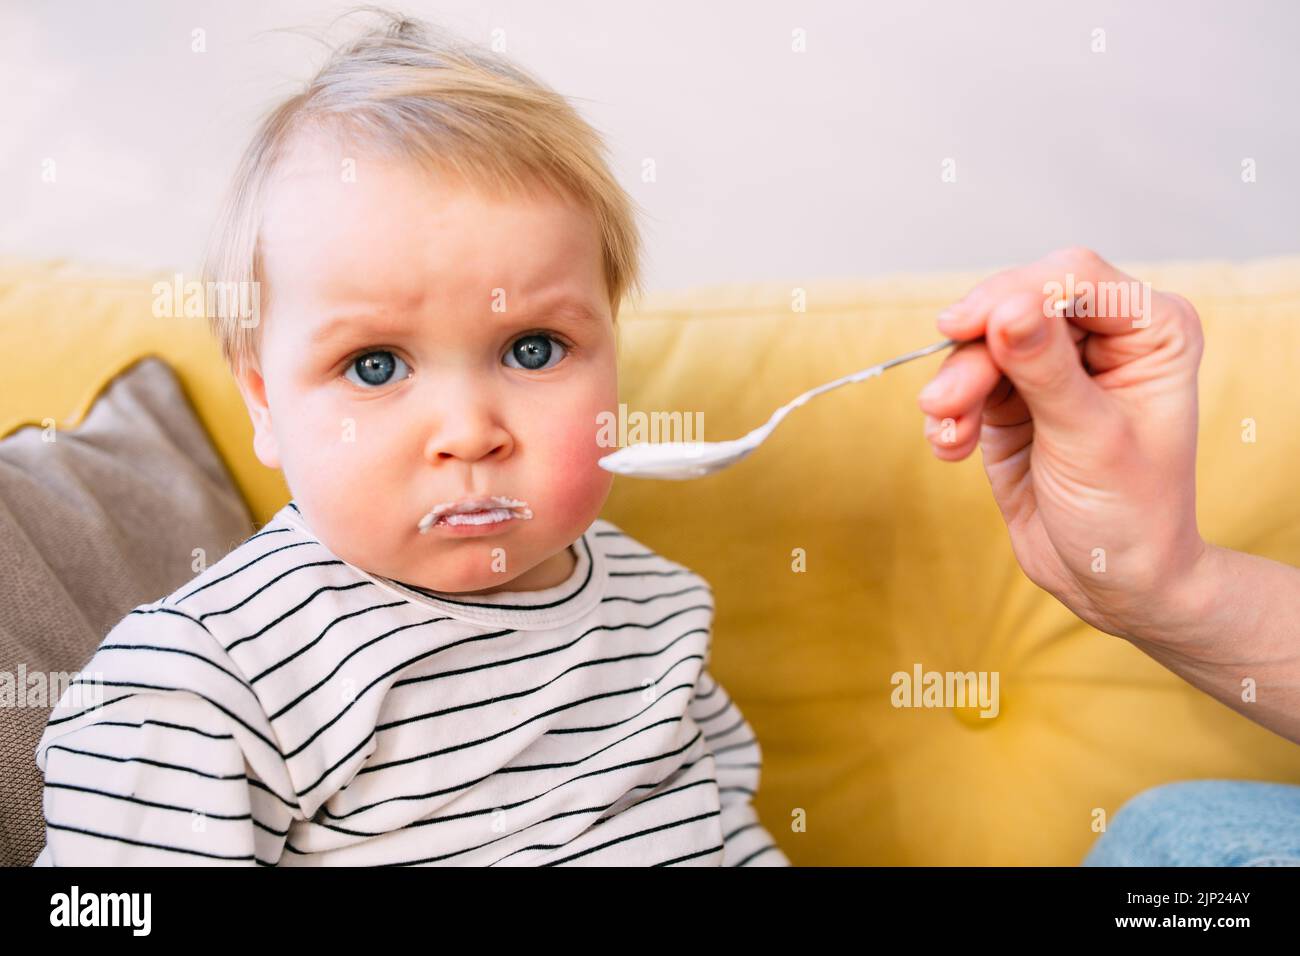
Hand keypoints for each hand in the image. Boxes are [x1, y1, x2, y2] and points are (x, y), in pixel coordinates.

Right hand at [916, 247, 1208, 643]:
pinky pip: (966, 382)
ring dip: (955, 390)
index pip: (1074, 279)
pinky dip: (950, 414)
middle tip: (942, 402)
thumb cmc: (1129, 515)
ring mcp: (1055, 365)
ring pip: (983, 345)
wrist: (1110, 581)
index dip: (1014, 293)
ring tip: (948, 437)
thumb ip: (1046, 369)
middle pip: (1017, 306)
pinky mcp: (1014, 397)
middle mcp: (1105, 337)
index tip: (963, 326)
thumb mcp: (1089, 439)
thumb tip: (1007, 308)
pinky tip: (952, 448)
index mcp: (1152, 330)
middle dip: (976, 354)